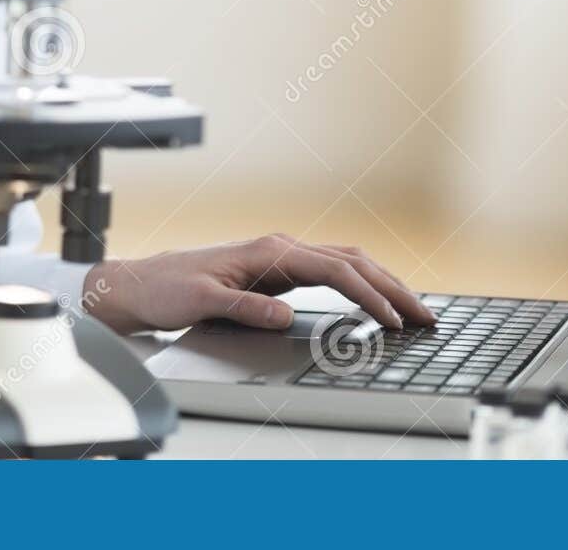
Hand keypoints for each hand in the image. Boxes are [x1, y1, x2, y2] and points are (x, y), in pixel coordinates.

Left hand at [82, 234, 437, 333]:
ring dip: (383, 282)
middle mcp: (280, 248)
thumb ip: (245, 308)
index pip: (335, 269)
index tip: (394, 319)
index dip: (369, 294)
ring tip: (415, 309)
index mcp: (269, 251)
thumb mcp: (202, 302)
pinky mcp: (278, 271)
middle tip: (426, 316)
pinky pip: (333, 271)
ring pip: (347, 261)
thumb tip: (286, 315)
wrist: (141, 284)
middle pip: (352, 260)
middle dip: (392, 287)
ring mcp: (281, 257)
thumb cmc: (168, 289)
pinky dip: (362, 282)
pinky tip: (377, 299)